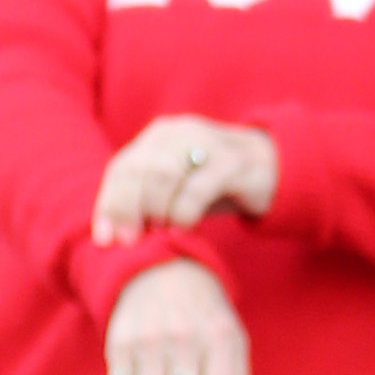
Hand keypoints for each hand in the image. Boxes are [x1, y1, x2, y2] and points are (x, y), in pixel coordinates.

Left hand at [92, 113, 280, 241]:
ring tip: (155, 234)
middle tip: (127, 241)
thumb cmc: (211, 184)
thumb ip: (143, 203)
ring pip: (164, 174)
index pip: (122, 169)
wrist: (271, 166)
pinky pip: (199, 186)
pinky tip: (180, 230)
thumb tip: (108, 239)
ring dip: (154, 209)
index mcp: (157, 138)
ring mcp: (206, 142)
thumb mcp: (175, 189)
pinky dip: (184, 211)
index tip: (103, 239)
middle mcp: (178, 133)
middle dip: (127, 208)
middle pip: (139, 170)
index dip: (108, 204)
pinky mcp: (233, 161)